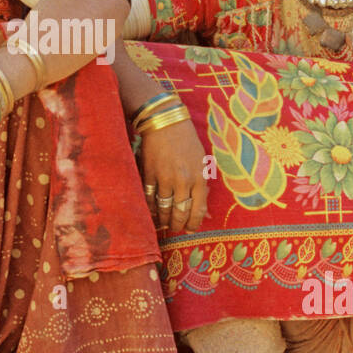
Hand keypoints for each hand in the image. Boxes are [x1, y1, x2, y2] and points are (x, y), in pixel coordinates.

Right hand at [139, 118, 207, 234]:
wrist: (166, 122)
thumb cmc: (187, 141)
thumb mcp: (201, 162)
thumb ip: (202, 186)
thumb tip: (203, 211)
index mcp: (199, 177)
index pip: (198, 209)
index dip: (193, 223)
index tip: (190, 229)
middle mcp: (183, 180)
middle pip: (180, 212)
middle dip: (177, 224)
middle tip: (175, 228)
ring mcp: (165, 178)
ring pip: (163, 208)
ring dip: (163, 219)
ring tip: (163, 224)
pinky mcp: (149, 174)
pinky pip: (149, 198)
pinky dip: (150, 208)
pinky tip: (151, 212)